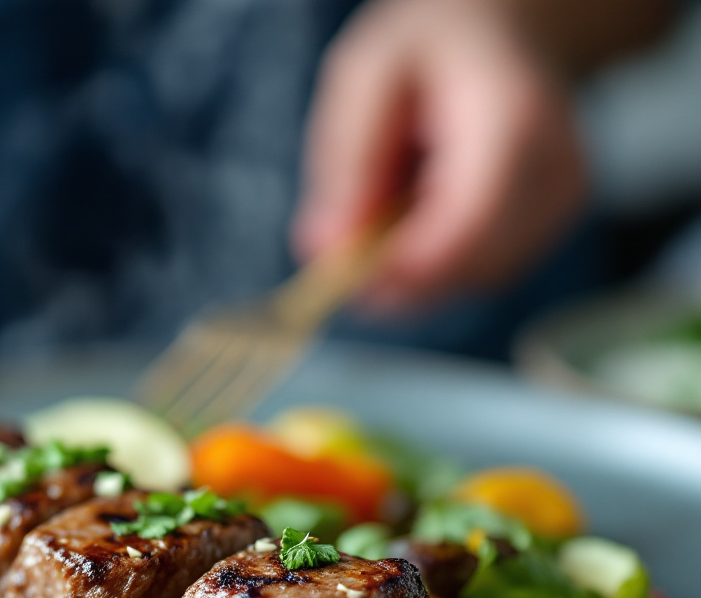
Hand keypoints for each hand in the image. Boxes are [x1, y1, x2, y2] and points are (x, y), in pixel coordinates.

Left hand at [292, 0, 586, 309]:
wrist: (502, 28)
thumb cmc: (429, 48)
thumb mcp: (366, 78)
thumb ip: (348, 163)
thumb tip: (328, 250)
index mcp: (513, 122)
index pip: (466, 229)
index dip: (400, 270)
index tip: (341, 274)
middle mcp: (554, 168)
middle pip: (472, 267)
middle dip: (397, 276)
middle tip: (341, 246)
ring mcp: (560, 201)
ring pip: (473, 279)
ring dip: (416, 266)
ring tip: (393, 197)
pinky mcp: (551, 222)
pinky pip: (481, 272)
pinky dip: (438, 259)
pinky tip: (423, 209)